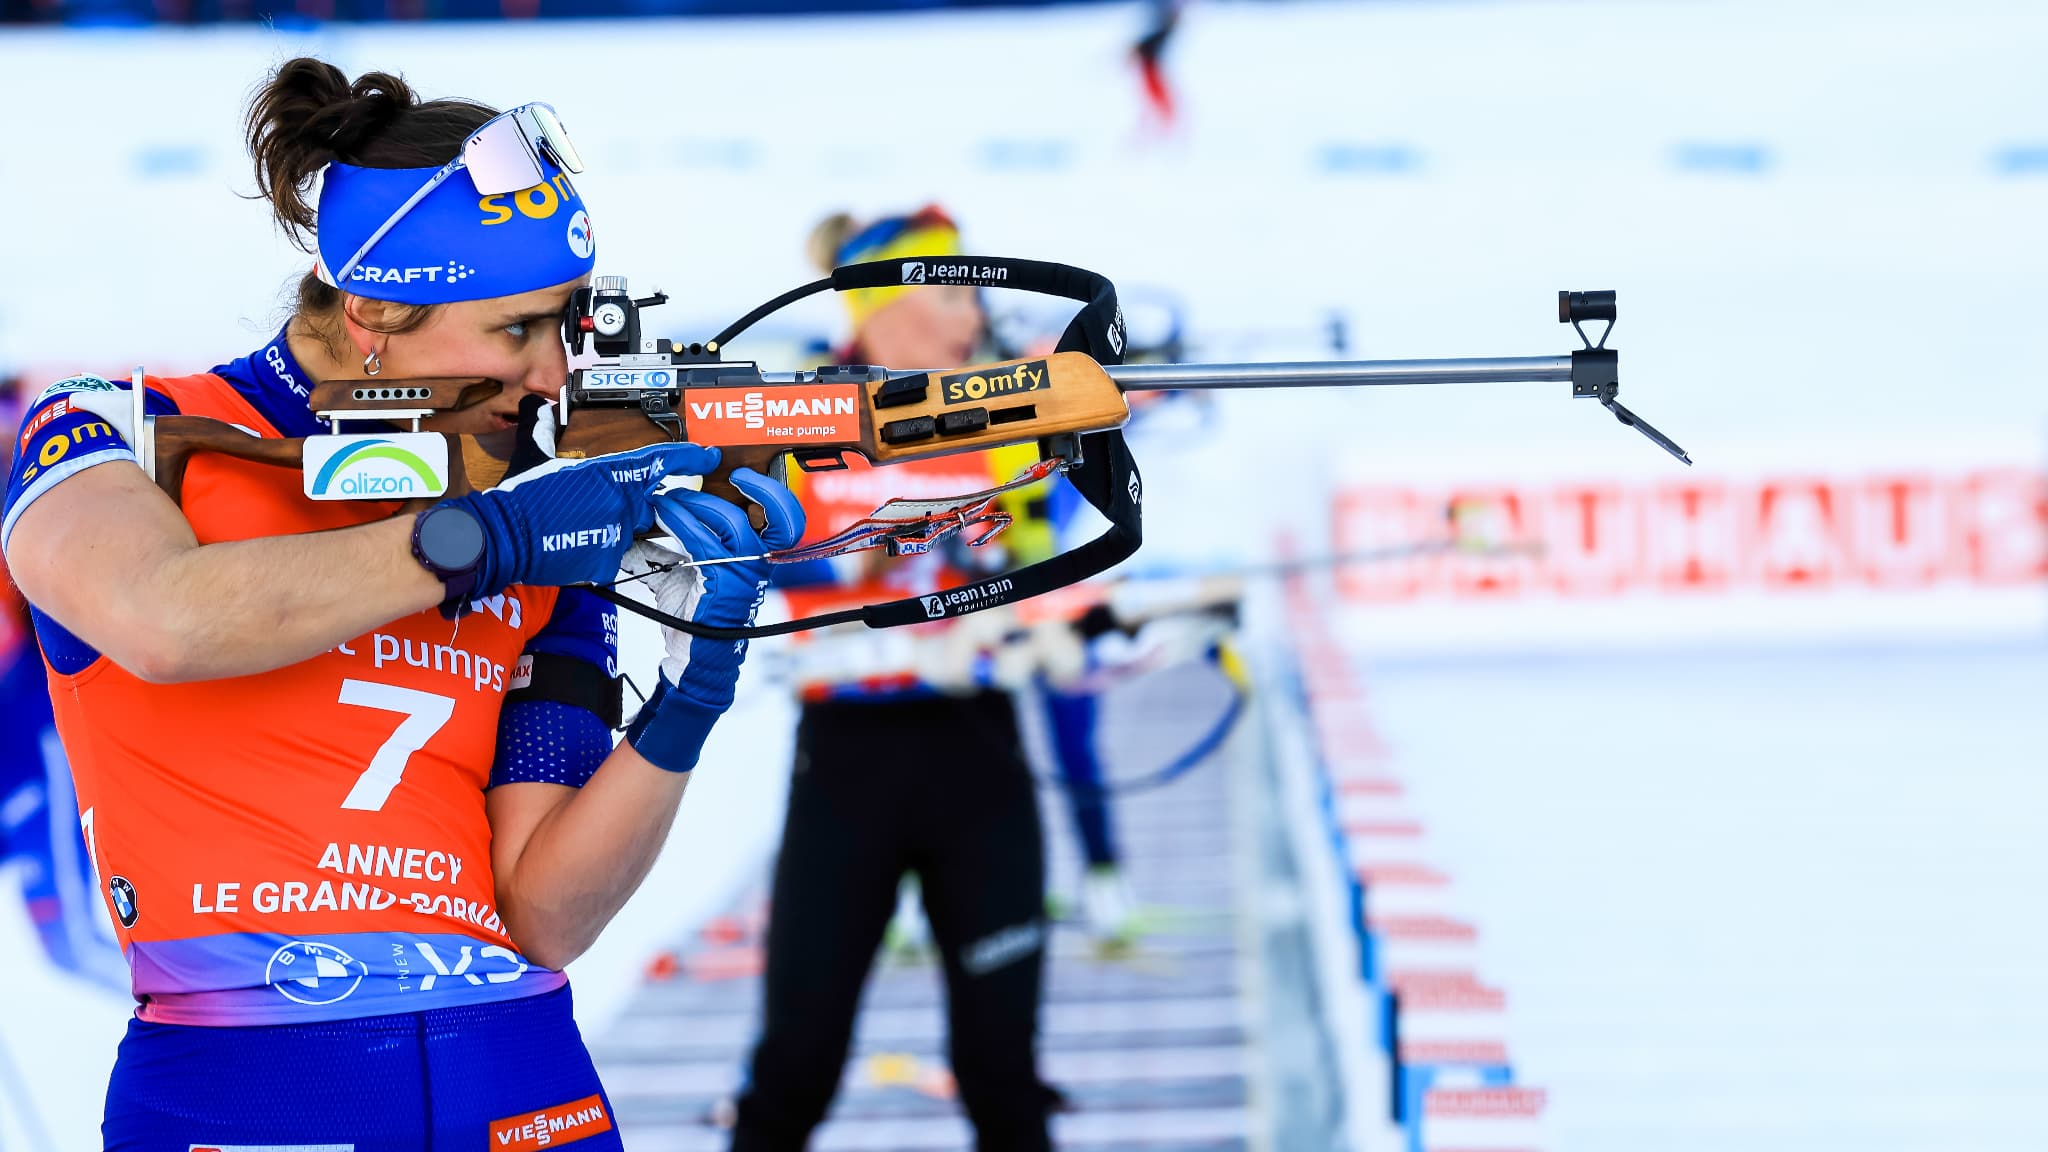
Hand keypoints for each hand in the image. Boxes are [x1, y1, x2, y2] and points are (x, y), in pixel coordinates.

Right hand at [447, 440, 721, 597]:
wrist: (501, 537)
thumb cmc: (518, 497)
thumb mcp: (532, 455)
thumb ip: (543, 429)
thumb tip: (540, 405)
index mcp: (609, 472)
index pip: (659, 462)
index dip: (688, 458)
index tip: (708, 457)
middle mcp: (621, 501)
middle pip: (648, 504)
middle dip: (634, 508)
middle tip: (604, 509)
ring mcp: (617, 533)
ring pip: (629, 532)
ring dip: (611, 531)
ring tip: (577, 529)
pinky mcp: (607, 561)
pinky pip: (613, 557)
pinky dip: (597, 552)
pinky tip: (572, 546)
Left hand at [622, 467, 804, 771]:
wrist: (694, 661)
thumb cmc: (695, 620)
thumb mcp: (687, 574)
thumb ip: (674, 546)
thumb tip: (646, 522)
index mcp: (758, 559)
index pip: (786, 521)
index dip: (772, 493)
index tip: (742, 475)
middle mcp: (759, 565)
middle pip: (770, 515)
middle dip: (737, 490)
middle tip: (696, 482)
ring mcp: (745, 574)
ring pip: (733, 522)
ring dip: (697, 504)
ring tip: (669, 500)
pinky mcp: (723, 583)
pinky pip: (705, 542)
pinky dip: (682, 523)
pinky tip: (664, 517)